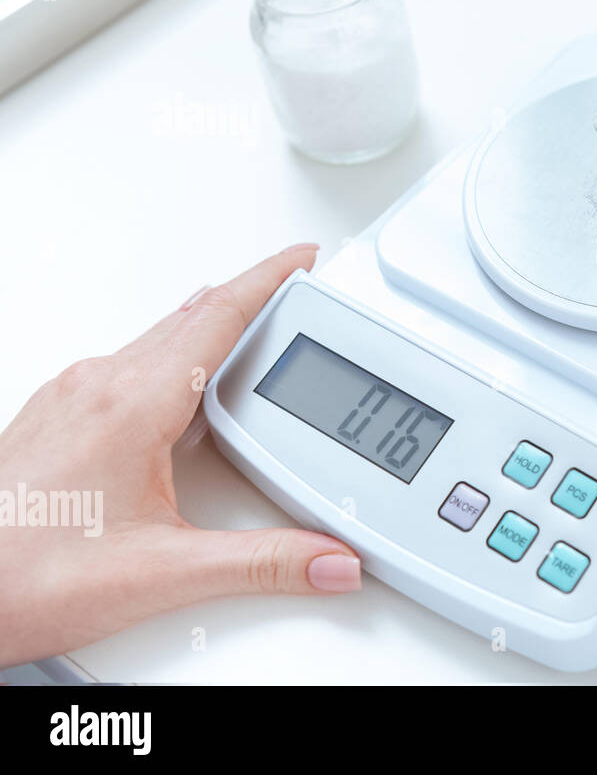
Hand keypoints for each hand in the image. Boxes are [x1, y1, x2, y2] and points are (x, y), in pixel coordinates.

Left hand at [0, 246, 360, 667]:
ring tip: (249, 336)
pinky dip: (169, 359)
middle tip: (292, 292)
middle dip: (249, 298)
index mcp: (131, 404)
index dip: (269, 280)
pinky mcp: (53, 419)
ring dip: (207, 328)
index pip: (218, 316)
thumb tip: (329, 558)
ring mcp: (68, 400)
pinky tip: (178, 393)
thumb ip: (262, 563)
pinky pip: (125, 366)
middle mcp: (95, 388)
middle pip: (189, 318)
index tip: (302, 258)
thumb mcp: (165, 574)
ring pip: (154, 341)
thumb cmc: (22, 577)